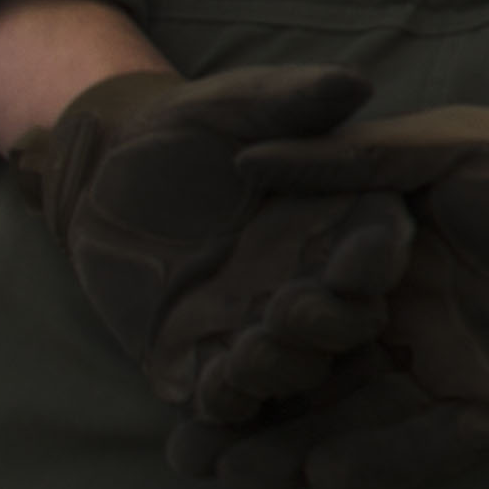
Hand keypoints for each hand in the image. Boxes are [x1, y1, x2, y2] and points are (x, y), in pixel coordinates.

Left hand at [17, 66, 379, 403]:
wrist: (110, 170)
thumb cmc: (191, 123)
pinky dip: (223, 404)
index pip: (377, 247)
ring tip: (245, 357)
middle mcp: (316, 284)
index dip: (375, 259)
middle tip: (292, 314)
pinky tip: (207, 404)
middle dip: (328, 327)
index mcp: (344, 224)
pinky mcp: (211, 361)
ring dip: (276, 371)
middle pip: (345, 321)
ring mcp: (267, 329)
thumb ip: (294, 96)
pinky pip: (227, 396)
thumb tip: (353, 84)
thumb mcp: (240, 99)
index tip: (363, 264)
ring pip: (292, 367)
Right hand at [191, 102, 488, 488]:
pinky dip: (382, 458)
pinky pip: (431, 442)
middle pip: (316, 384)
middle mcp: (406, 328)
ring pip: (361, 421)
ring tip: (233, 471)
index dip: (240, 340)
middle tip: (183, 446)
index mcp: (383, 269)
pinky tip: (324, 471)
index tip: (175, 365)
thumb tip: (246, 161)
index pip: (296, 313)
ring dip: (299, 447)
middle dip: (253, 415)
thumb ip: (352, 162)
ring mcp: (450, 369)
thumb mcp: (442, 152)